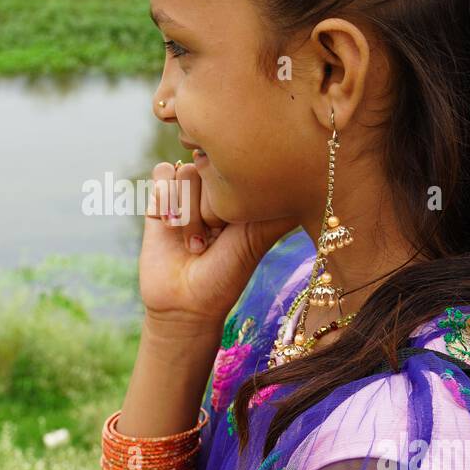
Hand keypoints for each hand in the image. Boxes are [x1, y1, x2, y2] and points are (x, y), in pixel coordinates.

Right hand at [140, 160, 298, 331]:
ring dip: (184, 210)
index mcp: (240, 197)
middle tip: (209, 243)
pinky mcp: (160, 199)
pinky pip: (163, 173)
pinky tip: (168, 224)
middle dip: (205, 209)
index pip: (235, 166)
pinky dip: (164, 197)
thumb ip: (275, 212)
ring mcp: (189, 194)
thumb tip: (310, 182)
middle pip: (207, 166)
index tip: (232, 231)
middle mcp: (216, 192)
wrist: (183, 304)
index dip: (229, 197)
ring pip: (184, 171)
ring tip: (189, 240)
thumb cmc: (224, 277)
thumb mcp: (255, 241)